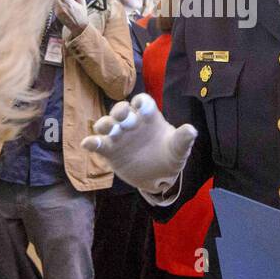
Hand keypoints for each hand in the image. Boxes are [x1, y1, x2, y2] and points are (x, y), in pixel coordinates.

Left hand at [54, 0, 88, 35]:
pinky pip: (53, 6)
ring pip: (52, 0)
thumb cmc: (82, 15)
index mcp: (69, 2)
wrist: (79, 27)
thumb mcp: (83, 3)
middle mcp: (63, 6)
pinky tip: (56, 1)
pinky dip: (53, 2)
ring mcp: (59, 10)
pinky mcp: (56, 14)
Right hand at [80, 93, 196, 194]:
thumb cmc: (170, 155)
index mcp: (149, 117)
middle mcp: (132, 123)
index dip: (141, 102)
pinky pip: (99, 144)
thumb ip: (183, 139)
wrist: (159, 175)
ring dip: (105, 123)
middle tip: (122, 114)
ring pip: (108, 125)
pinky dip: (92, 142)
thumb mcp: (179, 149)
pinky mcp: (110, 151)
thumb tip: (192, 130)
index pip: (143, 102)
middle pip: (123, 110)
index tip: (141, 105)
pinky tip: (87, 143)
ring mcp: (119, 136)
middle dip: (121, 110)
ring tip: (104, 127)